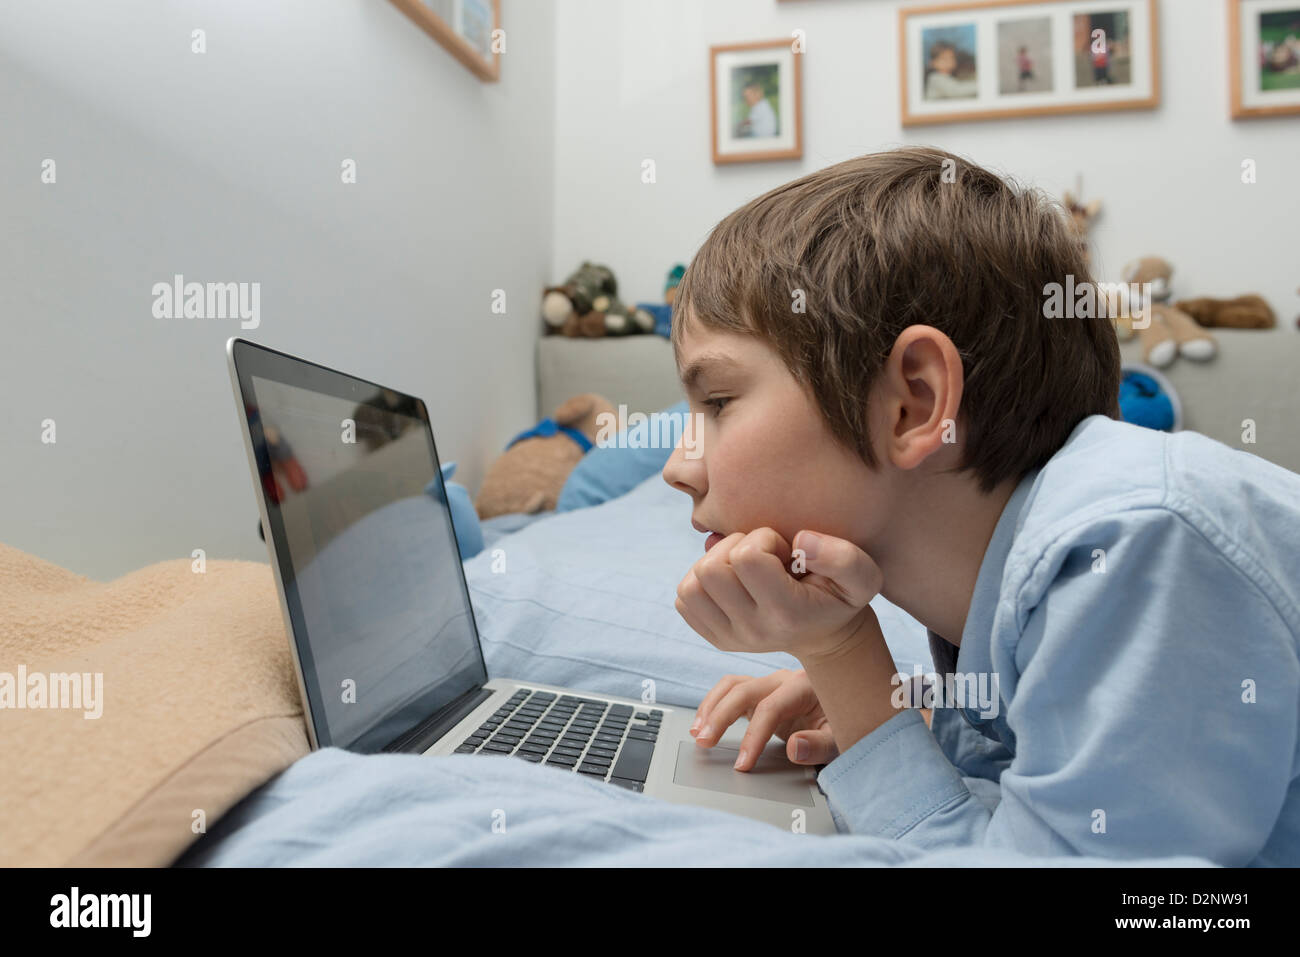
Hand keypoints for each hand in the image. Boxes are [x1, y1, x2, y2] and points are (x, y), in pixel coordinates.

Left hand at [674, 528, 883, 662]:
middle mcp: (753, 630)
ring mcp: (730, 638)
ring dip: (714, 564)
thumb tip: (799, 541)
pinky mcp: (715, 638)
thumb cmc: (841, 596)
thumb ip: (842, 556)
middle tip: (761, 557)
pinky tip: (733, 582)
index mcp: (786, 613)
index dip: (762, 539)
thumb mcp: (863, 575)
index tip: (782, 550)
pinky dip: (702, 582)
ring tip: (745, 568)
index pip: (746, 557)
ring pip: (690, 585)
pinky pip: (684, 599)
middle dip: (733, 548)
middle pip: (709, 570)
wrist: (827, 633)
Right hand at [691, 670, 837, 771]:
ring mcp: (770, 684)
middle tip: (704, 742)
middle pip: (744, 690)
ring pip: (732, 685)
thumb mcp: (842, 739)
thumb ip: (819, 745)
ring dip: (711, 706)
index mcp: (803, 687)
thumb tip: (794, 747)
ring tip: (697, 732)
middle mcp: (783, 680)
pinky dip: (715, 704)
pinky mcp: (761, 693)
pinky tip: (704, 722)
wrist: (853, 708)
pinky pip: (732, 691)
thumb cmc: (846, 724)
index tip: (742, 764)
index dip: (753, 736)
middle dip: (721, 716)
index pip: (770, 708)